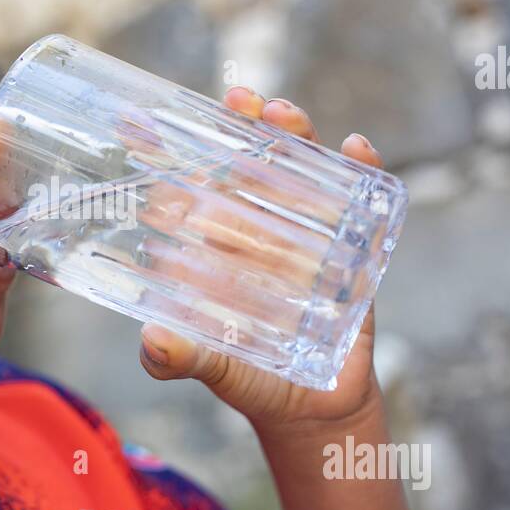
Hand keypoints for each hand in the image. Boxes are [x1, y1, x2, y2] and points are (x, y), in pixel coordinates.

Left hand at [137, 86, 384, 433]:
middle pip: (252, 161)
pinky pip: (361, 199)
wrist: (314, 409)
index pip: (195, 184)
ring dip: (297, 135)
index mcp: (218, 243)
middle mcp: (260, 227)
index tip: (146, 121)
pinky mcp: (353, 248)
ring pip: (302, 169)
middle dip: (246, 125)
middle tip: (238, 101)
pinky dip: (362, 168)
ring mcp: (308, 232)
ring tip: (283, 114)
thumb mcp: (213, 368)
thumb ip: (180, 358)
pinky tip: (356, 147)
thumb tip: (153, 341)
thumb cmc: (250, 378)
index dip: (175, 150)